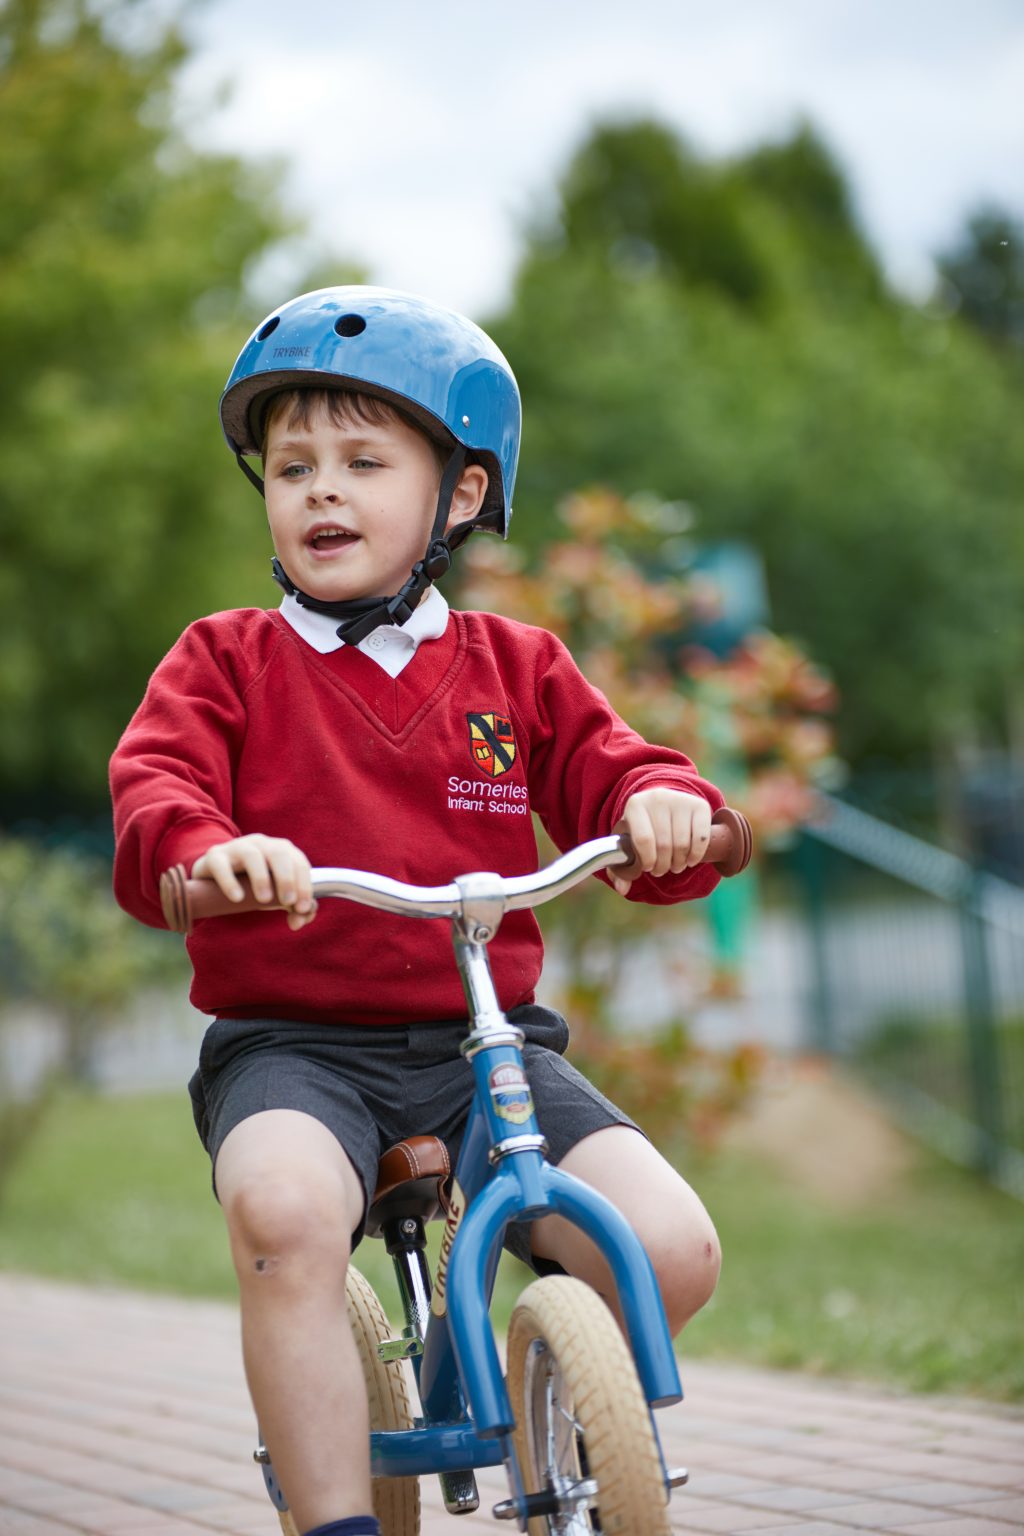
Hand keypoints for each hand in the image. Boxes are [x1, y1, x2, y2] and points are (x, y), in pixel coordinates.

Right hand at [191, 834, 315, 930]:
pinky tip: (237, 898)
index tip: (302, 908)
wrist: (216, 877)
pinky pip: (221, 864)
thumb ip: (293, 908)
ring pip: (252, 855)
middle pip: (279, 853)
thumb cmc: (253, 884)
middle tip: (287, 902)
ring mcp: (237, 847)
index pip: (299, 862)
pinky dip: (230, 881)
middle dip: (287, 878)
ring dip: (261, 878)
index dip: (305, 885)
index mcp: (281, 850)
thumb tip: (300, 921)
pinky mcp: (215, 856)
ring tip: (264, 900)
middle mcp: (262, 844)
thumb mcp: (275, 895)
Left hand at [610, 788, 712, 894]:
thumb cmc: (643, 827)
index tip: (647, 868)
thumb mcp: (628, 841)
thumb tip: (622, 889)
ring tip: (674, 866)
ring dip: (679, 863)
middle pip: (664, 844)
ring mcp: (680, 800)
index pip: (643, 839)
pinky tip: (690, 860)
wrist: (663, 804)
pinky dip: (696, 855)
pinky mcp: (700, 806)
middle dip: (663, 865)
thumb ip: (620, 866)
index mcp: (635, 805)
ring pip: (682, 844)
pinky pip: (701, 838)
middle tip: (660, 870)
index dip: (647, 860)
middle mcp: (658, 798)